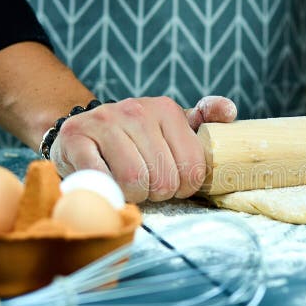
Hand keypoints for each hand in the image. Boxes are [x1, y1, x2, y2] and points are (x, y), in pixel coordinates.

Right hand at [50, 95, 236, 201]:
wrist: (81, 131)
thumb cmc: (135, 138)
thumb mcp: (171, 126)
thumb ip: (203, 119)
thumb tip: (230, 112)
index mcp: (166, 110)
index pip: (192, 168)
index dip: (184, 188)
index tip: (172, 184)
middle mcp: (136, 110)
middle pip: (164, 180)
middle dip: (157, 194)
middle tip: (146, 186)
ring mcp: (104, 121)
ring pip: (134, 182)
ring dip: (132, 196)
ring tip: (128, 186)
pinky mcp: (75, 137)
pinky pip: (102, 180)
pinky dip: (107, 192)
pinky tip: (107, 185)